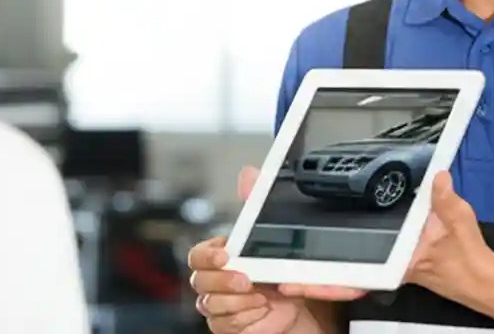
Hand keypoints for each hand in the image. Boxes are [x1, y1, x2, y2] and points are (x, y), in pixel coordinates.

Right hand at [188, 167, 311, 333]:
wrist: (295, 306)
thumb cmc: (276, 271)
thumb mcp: (270, 235)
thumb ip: (255, 204)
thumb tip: (248, 174)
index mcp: (218, 256)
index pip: (197, 254)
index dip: (208, 255)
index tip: (226, 254)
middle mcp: (213, 281)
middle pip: (199, 280)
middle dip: (222, 280)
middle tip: (245, 278)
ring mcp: (218, 304)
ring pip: (209, 304)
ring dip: (236, 300)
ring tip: (258, 295)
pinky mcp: (227, 325)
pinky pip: (223, 323)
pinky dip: (243, 316)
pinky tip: (258, 308)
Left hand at [278, 172, 493, 304]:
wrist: (476, 276)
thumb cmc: (466, 255)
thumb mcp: (459, 221)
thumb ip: (445, 200)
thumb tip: (436, 177)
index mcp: (398, 264)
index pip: (356, 279)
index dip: (325, 283)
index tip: (295, 281)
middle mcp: (386, 267)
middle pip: (339, 278)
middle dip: (307, 277)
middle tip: (272, 274)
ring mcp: (383, 264)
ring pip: (342, 275)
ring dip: (315, 270)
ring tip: (282, 264)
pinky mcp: (385, 258)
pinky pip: (354, 265)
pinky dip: (332, 262)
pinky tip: (311, 252)